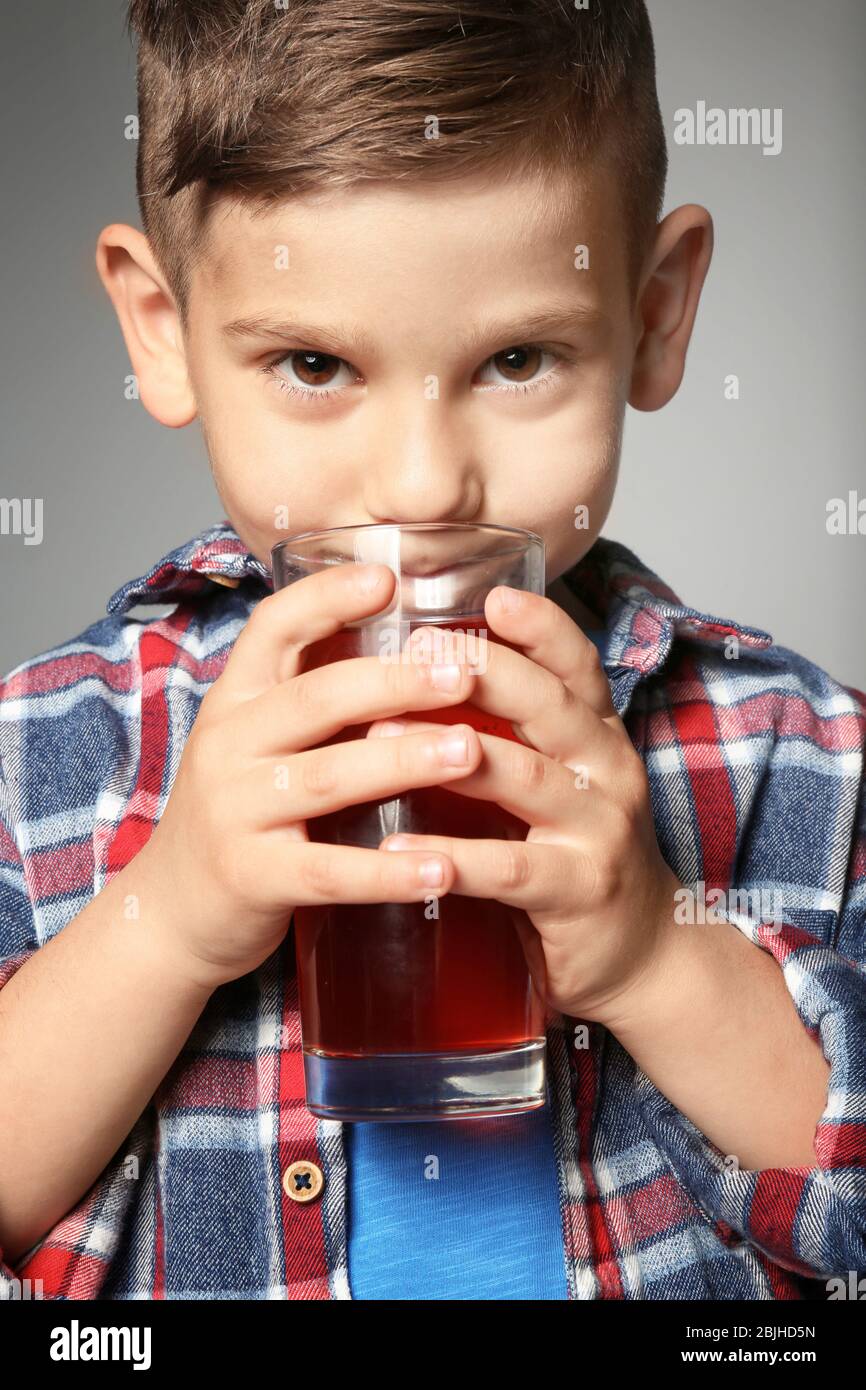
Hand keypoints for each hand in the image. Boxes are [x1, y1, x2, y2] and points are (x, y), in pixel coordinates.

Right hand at [141, 562, 482, 990]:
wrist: (173, 909)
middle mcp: (229, 746)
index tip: (387, 578)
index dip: (327, 598)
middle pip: (316, 698)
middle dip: (396, 681)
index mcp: (236, 701)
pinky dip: (388, 872)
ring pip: (328, 777)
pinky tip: (443, 869)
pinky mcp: (254, 878)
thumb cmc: (240, 813)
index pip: (272, 628)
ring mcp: (237, 813)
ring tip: (469, 751)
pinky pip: (330, 872)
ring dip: (403, 760)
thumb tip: (415, 648)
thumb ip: (316, 700)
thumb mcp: (257, 741)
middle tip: (465, 672)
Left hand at [368, 584, 680, 1025]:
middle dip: (485, 671)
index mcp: (597, 735)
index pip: (576, 665)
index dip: (540, 627)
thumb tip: (421, 675)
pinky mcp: (579, 892)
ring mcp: (599, 832)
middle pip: (550, 706)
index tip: (492, 594)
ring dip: (451, 756)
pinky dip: (456, 859)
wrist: (642, 953)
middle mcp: (608, 771)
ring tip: (379, 740)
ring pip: (528, 779)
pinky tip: (401, 852)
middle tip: (415, 648)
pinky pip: (512, 870)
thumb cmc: (574, 853)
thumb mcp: (558, 779)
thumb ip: (511, 732)